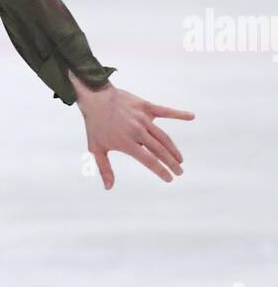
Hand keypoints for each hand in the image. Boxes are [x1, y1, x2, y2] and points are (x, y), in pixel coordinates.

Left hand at [69, 72, 194, 189]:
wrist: (95, 98)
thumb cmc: (95, 125)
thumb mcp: (96, 149)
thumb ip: (104, 169)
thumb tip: (109, 187)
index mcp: (127, 143)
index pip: (149, 160)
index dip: (161, 170)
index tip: (169, 178)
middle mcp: (137, 131)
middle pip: (160, 150)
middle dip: (171, 163)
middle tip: (179, 172)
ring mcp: (143, 118)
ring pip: (163, 136)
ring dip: (173, 149)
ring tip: (180, 159)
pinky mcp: (146, 106)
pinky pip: (165, 111)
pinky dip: (179, 114)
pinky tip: (191, 116)